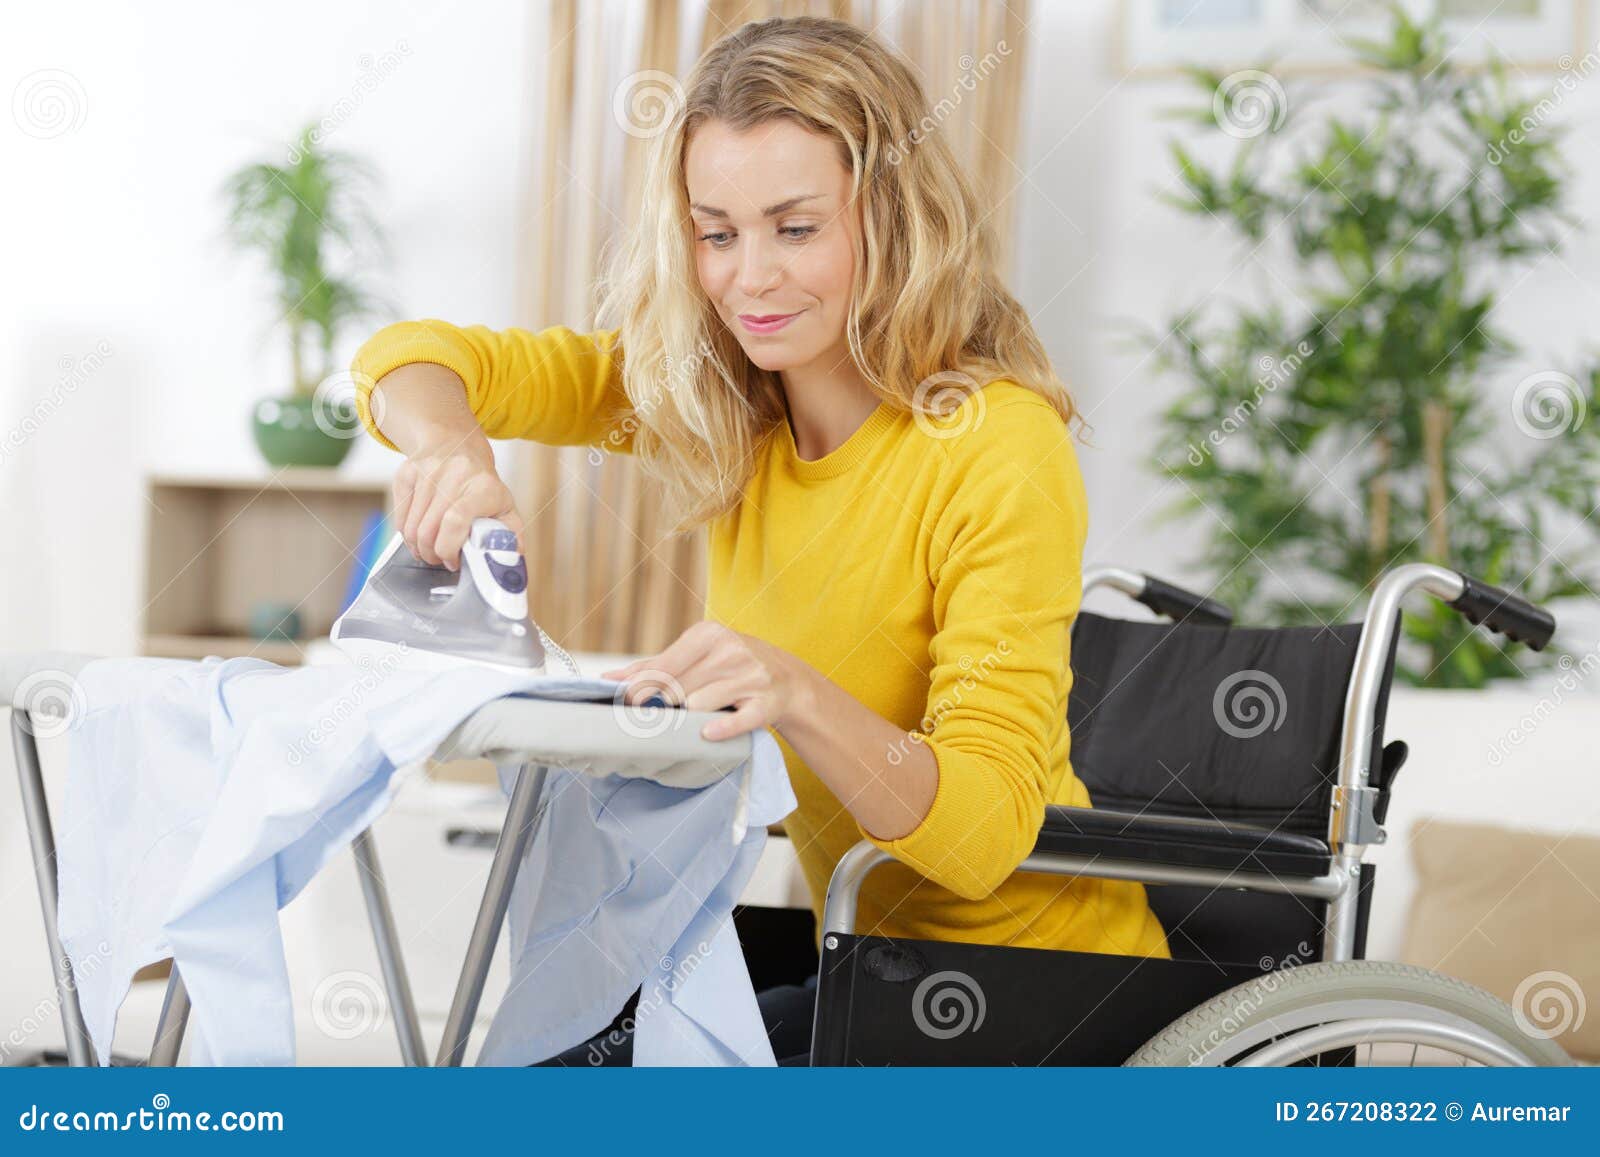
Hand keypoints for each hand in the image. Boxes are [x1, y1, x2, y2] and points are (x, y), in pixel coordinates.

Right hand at [392, 436, 521, 569]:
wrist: (456, 444)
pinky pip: (399, 516)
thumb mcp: (504, 506)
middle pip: (429, 530)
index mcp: (484, 486)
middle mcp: (454, 474)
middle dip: (432, 554)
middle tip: (440, 559)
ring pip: (411, 527)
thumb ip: (510, 536)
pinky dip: (406, 533)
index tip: (452, 561)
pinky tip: (419, 532)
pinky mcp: (406, 472)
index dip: (449, 548)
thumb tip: (511, 561)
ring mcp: (427, 471)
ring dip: (418, 547)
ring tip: (430, 549)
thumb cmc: (482, 484)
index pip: (456, 519)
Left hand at [601, 621, 813, 740]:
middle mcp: (731, 651)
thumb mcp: (696, 655)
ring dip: (693, 716)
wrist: (786, 678)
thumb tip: (609, 679)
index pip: (664, 667)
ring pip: (699, 706)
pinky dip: (720, 729)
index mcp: (709, 634)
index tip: (628, 702)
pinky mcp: (765, 703)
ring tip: (700, 713)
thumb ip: (653, 667)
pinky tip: (709, 732)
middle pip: (678, 690)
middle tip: (668, 711)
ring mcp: (750, 677)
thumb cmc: (728, 665)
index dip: (642, 688)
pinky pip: (736, 721)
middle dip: (669, 704)